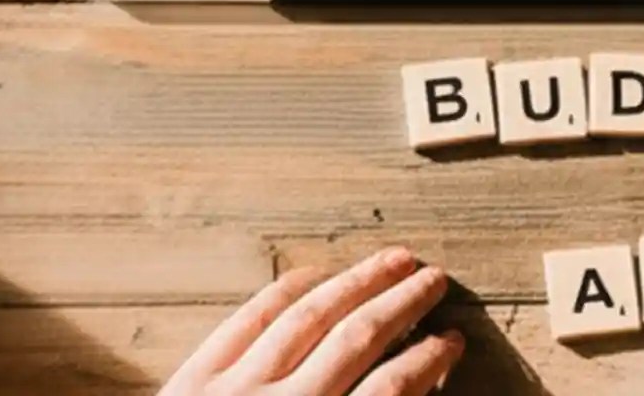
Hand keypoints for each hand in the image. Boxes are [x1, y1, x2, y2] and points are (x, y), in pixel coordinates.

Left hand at [159, 247, 463, 395]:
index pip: (389, 392)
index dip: (427, 361)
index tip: (452, 340)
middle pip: (356, 339)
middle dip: (403, 303)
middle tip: (435, 278)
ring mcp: (231, 390)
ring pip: (309, 316)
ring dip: (358, 282)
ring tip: (393, 260)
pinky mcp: (191, 380)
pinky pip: (249, 318)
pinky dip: (288, 291)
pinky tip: (317, 275)